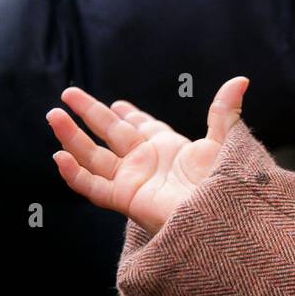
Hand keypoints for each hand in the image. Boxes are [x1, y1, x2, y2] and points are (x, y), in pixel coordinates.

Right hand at [47, 77, 249, 234]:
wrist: (221, 215)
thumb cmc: (226, 184)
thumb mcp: (224, 141)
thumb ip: (224, 111)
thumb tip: (241, 79)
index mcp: (169, 148)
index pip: (141, 127)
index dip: (127, 114)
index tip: (116, 103)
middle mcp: (146, 163)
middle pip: (110, 134)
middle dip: (89, 114)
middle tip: (68, 95)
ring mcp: (132, 180)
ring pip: (93, 157)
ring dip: (72, 137)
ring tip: (53, 115)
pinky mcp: (124, 199)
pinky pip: (92, 186)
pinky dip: (74, 173)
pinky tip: (59, 156)